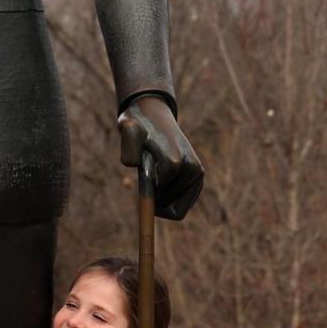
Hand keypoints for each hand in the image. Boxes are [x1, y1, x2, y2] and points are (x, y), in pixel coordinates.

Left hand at [118, 97, 203, 220]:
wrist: (154, 116)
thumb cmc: (137, 126)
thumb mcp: (127, 130)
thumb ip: (128, 145)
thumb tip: (132, 164)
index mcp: (174, 162)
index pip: (160, 199)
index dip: (148, 193)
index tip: (145, 170)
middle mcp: (193, 168)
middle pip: (171, 209)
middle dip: (157, 198)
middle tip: (152, 171)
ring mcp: (198, 173)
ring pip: (178, 210)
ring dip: (164, 199)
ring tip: (159, 173)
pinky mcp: (199, 177)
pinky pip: (183, 207)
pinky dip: (171, 200)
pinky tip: (165, 179)